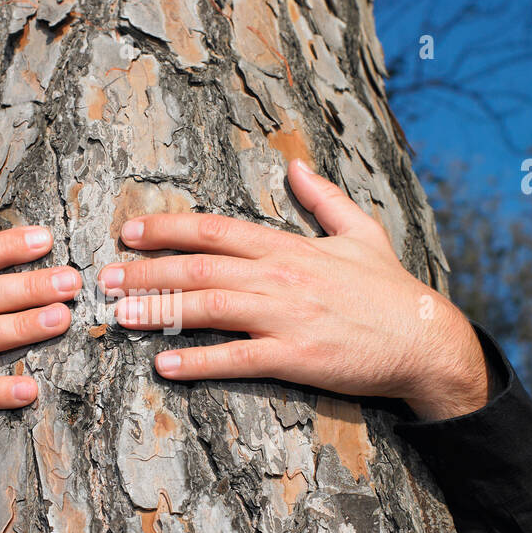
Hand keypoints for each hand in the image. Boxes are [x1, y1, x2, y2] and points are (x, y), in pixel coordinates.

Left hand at [97, 158, 490, 420]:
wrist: (427, 339)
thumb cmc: (390, 289)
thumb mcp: (361, 231)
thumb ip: (323, 199)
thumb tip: (295, 167)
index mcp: (288, 247)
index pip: (215, 230)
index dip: (167, 229)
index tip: (129, 233)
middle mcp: (281, 277)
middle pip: (199, 268)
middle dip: (146, 272)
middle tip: (104, 278)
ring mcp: (287, 318)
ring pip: (209, 308)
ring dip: (159, 311)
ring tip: (119, 316)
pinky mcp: (297, 358)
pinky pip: (238, 360)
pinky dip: (199, 363)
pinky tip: (165, 365)